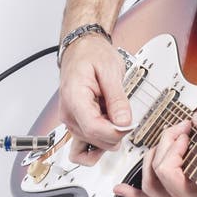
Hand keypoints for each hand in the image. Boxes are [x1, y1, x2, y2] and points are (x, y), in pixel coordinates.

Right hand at [58, 35, 130, 165]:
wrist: (82, 50)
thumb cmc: (92, 55)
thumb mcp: (110, 70)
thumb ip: (117, 99)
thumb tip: (123, 123)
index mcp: (74, 98)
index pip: (93, 129)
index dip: (115, 131)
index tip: (128, 123)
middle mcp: (69, 115)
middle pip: (95, 140)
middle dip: (115, 133)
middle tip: (124, 114)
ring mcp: (72, 122)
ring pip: (93, 145)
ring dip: (109, 135)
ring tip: (113, 114)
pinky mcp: (77, 125)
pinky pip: (87, 146)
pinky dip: (101, 142)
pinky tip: (109, 130)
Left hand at [113, 109, 196, 196]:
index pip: (168, 172)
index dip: (173, 146)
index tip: (187, 134)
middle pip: (154, 175)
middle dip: (163, 146)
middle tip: (179, 132)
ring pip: (148, 187)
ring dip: (149, 161)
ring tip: (161, 145)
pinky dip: (134, 195)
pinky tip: (121, 189)